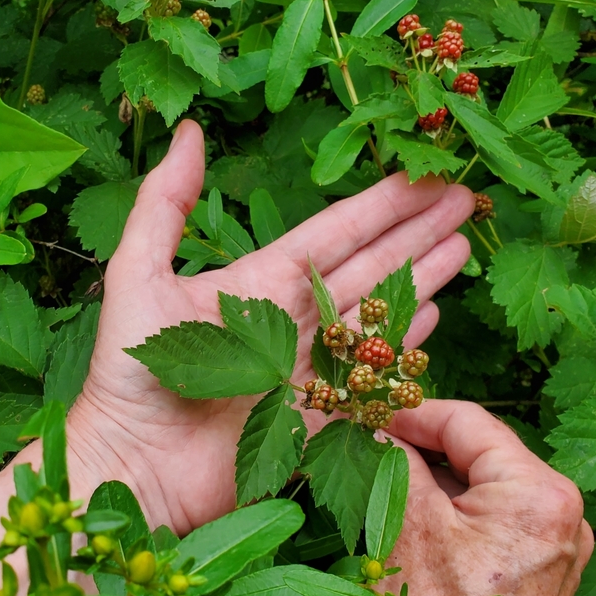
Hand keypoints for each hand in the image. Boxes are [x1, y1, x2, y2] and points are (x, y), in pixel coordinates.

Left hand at [69, 120, 473, 533]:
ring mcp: (306, 367)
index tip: (425, 178)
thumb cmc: (128, 373)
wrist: (133, 464)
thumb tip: (189, 130)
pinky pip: (369, 373)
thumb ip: (164, 203)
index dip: (382, 205)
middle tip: (467, 199)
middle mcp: (289, 319)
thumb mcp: (137, 274)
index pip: (335, 234)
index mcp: (257, 281)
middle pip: (368, 265)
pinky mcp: (316, 414)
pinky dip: (401, 346)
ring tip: (464, 247)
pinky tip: (432, 317)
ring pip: (376, 313)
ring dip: (420, 278)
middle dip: (416, 232)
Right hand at [381, 400, 593, 595]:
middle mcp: (563, 515)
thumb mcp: (406, 526)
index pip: (469, 422)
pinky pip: (493, 521)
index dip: (412, 411)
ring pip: (483, 487)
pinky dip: (451, 511)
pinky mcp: (540, 572)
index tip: (369, 410)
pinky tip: (409, 515)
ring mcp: (556, 547)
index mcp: (540, 495)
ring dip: (432, 479)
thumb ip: (393, 461)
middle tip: (368, 442)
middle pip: (480, 453)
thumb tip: (371, 425)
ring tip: (380, 479)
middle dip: (420, 446)